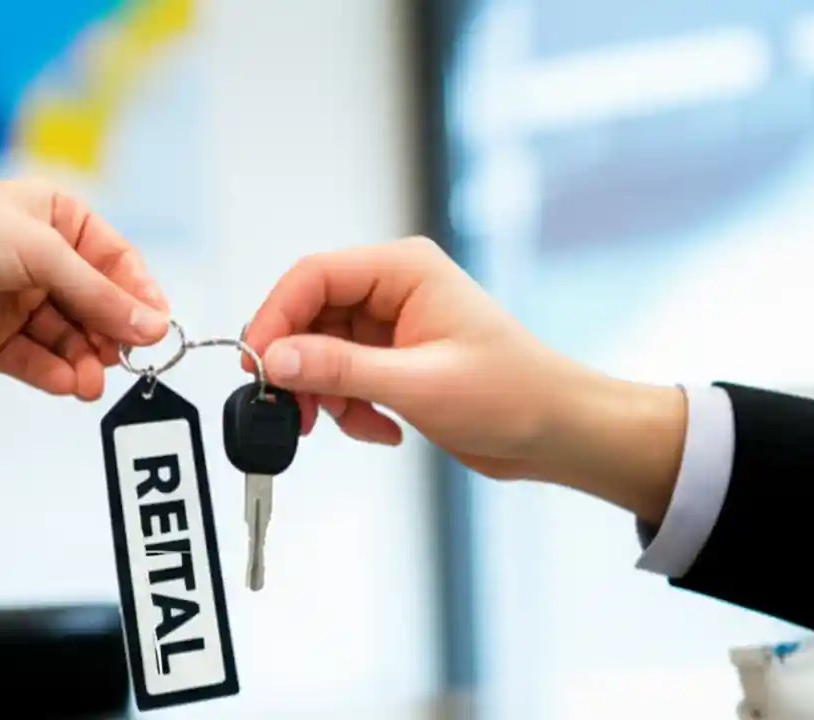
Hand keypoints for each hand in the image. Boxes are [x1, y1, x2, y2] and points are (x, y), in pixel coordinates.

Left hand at [0, 180, 169, 399]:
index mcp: (56, 219)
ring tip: (89, 382)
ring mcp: (14, 301)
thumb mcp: (39, 252)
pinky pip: (35, 360)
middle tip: (123, 362)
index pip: (116, 261)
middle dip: (111, 335)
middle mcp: (39, 260)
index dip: (139, 295)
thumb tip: (151, 325)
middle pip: (96, 305)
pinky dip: (54, 373)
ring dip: (83, 360)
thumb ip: (97, 294)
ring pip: (68, 338)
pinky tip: (66, 382)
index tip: (156, 329)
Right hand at [243, 237, 684, 521]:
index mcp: (404, 269)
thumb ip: (341, 369)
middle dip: (299, 366)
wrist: (556, 433)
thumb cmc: (512, 395)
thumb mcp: (418, 384)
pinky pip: (342, 377)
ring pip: (320, 351)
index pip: (313, 275)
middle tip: (293, 408)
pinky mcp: (392, 359)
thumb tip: (275, 358)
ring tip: (354, 424)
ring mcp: (391, 325)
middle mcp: (393, 289)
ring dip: (326, 394)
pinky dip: (348, 408)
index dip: (277, 316)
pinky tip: (382, 430)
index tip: (256, 362)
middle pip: (310, 314)